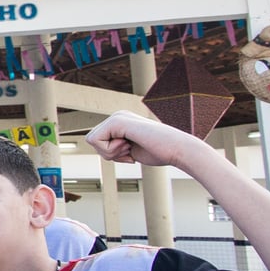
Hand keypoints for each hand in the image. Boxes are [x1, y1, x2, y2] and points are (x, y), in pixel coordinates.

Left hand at [85, 111, 200, 168]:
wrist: (177, 150)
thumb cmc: (160, 152)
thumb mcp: (132, 150)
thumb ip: (116, 148)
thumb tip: (101, 151)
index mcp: (120, 122)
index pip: (97, 141)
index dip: (109, 154)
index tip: (129, 153)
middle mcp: (117, 116)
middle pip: (91, 140)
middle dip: (108, 153)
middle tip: (129, 150)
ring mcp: (117, 117)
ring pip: (92, 140)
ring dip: (111, 152)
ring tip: (131, 147)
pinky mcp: (117, 121)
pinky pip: (96, 141)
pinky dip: (111, 150)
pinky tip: (129, 145)